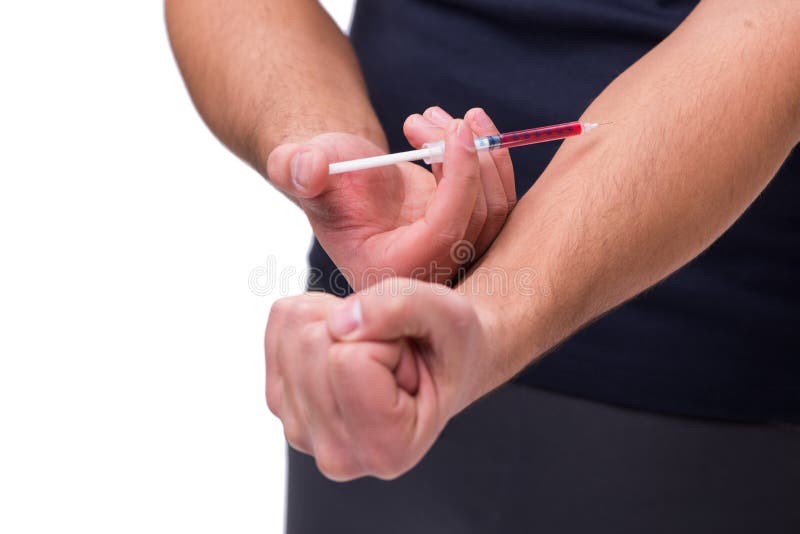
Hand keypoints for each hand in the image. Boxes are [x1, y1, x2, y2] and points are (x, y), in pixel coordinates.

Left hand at [265, 278, 495, 479]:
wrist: (439, 361)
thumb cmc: (450, 347)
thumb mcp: (450, 316)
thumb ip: (402, 307)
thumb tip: (338, 322)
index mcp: (386, 451)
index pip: (348, 360)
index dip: (386, 342)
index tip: (410, 366)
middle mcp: (336, 455)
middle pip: (312, 343)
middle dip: (360, 330)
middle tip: (393, 356)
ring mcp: (300, 429)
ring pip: (295, 329)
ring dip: (338, 321)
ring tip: (375, 354)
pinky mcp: (279, 398)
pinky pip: (283, 319)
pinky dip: (318, 313)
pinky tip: (350, 345)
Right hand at [266, 107, 515, 289]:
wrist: (339, 178)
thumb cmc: (319, 175)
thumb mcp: (297, 167)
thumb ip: (295, 169)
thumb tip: (308, 168)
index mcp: (391, 270)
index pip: (443, 232)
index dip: (459, 180)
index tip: (456, 129)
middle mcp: (427, 272)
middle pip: (477, 222)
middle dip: (467, 159)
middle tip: (434, 116)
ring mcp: (452, 255)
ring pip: (495, 211)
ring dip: (480, 153)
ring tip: (442, 117)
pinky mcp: (466, 233)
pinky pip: (499, 203)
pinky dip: (490, 160)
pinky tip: (466, 128)